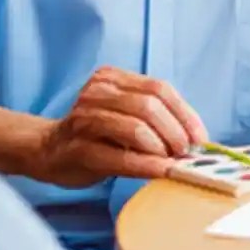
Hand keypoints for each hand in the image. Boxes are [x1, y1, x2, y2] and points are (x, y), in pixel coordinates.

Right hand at [37, 67, 207, 187]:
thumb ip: (154, 118)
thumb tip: (195, 138)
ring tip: (173, 163)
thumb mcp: (124, 115)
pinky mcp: (78, 147)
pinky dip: (145, 165)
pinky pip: (119, 156)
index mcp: (112, 78)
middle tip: (186, 153)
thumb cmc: (96, 134)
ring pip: (136, 128)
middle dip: (175, 132)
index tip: (201, 137)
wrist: (48, 150)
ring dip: (161, 148)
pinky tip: (160, 171)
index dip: (185, 114)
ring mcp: (84, 118)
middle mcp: (97, 92)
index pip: (159, 89)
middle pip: (150, 106)